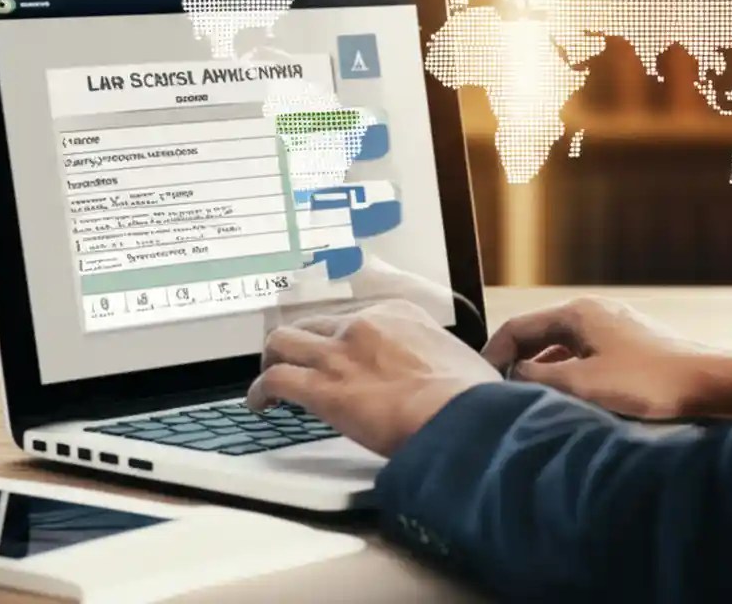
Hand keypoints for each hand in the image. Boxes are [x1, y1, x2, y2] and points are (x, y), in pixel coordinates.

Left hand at [247, 300, 499, 456]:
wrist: (461, 417)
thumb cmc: (470, 398)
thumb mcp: (461, 362)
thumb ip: (437, 362)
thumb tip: (444, 380)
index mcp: (400, 314)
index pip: (358, 318)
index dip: (344, 337)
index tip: (343, 351)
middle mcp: (365, 325)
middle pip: (315, 324)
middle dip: (304, 343)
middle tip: (300, 361)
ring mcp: (340, 353)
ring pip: (283, 341)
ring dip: (274, 357)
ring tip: (271, 376)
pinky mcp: (323, 387)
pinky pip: (275, 379)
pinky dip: (261, 391)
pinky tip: (261, 404)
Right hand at [482, 297, 731, 419]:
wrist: (711, 385)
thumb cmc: (650, 383)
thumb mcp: (583, 385)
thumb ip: (538, 379)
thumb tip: (511, 376)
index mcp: (578, 314)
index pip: (517, 327)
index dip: (493, 353)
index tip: (479, 380)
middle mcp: (594, 314)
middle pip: (539, 335)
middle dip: (515, 362)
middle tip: (498, 392)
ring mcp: (614, 329)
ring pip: (562, 348)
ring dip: (542, 372)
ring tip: (528, 401)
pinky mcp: (631, 348)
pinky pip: (585, 357)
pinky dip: (567, 375)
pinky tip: (568, 400)